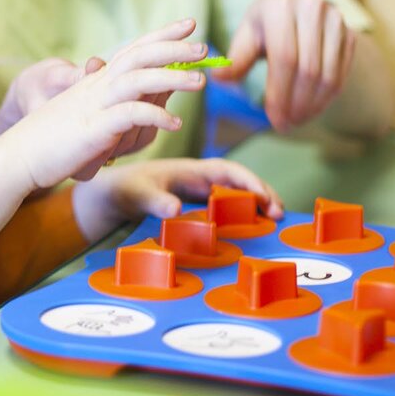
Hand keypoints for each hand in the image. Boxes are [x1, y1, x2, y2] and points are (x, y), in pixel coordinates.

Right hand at [2, 19, 207, 188]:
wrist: (18, 157)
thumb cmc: (55, 141)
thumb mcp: (91, 119)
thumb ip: (119, 108)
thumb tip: (152, 105)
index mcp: (98, 82)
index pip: (134, 49)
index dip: (162, 34)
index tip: (190, 23)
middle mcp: (97, 87)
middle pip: (139, 56)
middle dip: (173, 48)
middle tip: (204, 47)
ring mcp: (95, 106)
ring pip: (138, 80)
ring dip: (172, 78)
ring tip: (201, 82)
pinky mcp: (93, 129)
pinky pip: (128, 115)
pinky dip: (154, 116)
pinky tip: (175, 124)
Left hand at [71, 158, 283, 242]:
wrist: (115, 192)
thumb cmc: (127, 188)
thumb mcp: (139, 194)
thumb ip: (155, 201)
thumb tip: (175, 210)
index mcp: (191, 169)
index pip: (227, 169)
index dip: (248, 180)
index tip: (263, 196)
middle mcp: (201, 178)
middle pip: (240, 181)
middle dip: (262, 192)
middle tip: (279, 213)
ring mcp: (202, 191)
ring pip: (237, 193)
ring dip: (257, 203)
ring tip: (276, 219)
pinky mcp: (199, 204)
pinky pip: (228, 206)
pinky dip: (244, 213)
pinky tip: (256, 226)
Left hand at [211, 0, 355, 132]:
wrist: (297, 5)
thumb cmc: (266, 24)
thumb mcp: (247, 35)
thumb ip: (236, 58)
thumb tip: (217, 78)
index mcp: (281, 5)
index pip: (284, 58)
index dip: (280, 93)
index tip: (274, 119)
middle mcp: (313, 8)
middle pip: (308, 70)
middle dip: (296, 104)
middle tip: (284, 125)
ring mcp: (336, 21)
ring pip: (327, 76)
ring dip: (312, 106)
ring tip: (295, 121)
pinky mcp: (349, 35)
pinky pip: (340, 75)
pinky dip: (326, 99)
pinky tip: (310, 110)